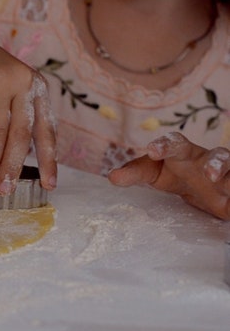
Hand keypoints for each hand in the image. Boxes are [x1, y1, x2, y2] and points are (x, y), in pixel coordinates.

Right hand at [0, 19, 57, 194]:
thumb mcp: (4, 86)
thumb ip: (13, 114)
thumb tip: (14, 158)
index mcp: (37, 86)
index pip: (46, 130)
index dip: (49, 160)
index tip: (49, 186)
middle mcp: (24, 83)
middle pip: (22, 136)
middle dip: (13, 168)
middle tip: (5, 192)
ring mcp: (0, 82)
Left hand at [107, 132, 229, 219]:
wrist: (204, 187)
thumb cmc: (176, 174)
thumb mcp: (153, 173)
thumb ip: (133, 173)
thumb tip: (112, 176)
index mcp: (183, 153)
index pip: (174, 143)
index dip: (164, 145)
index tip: (152, 151)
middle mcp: (208, 159)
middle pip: (215, 155)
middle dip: (215, 162)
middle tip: (208, 173)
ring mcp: (226, 174)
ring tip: (220, 183)